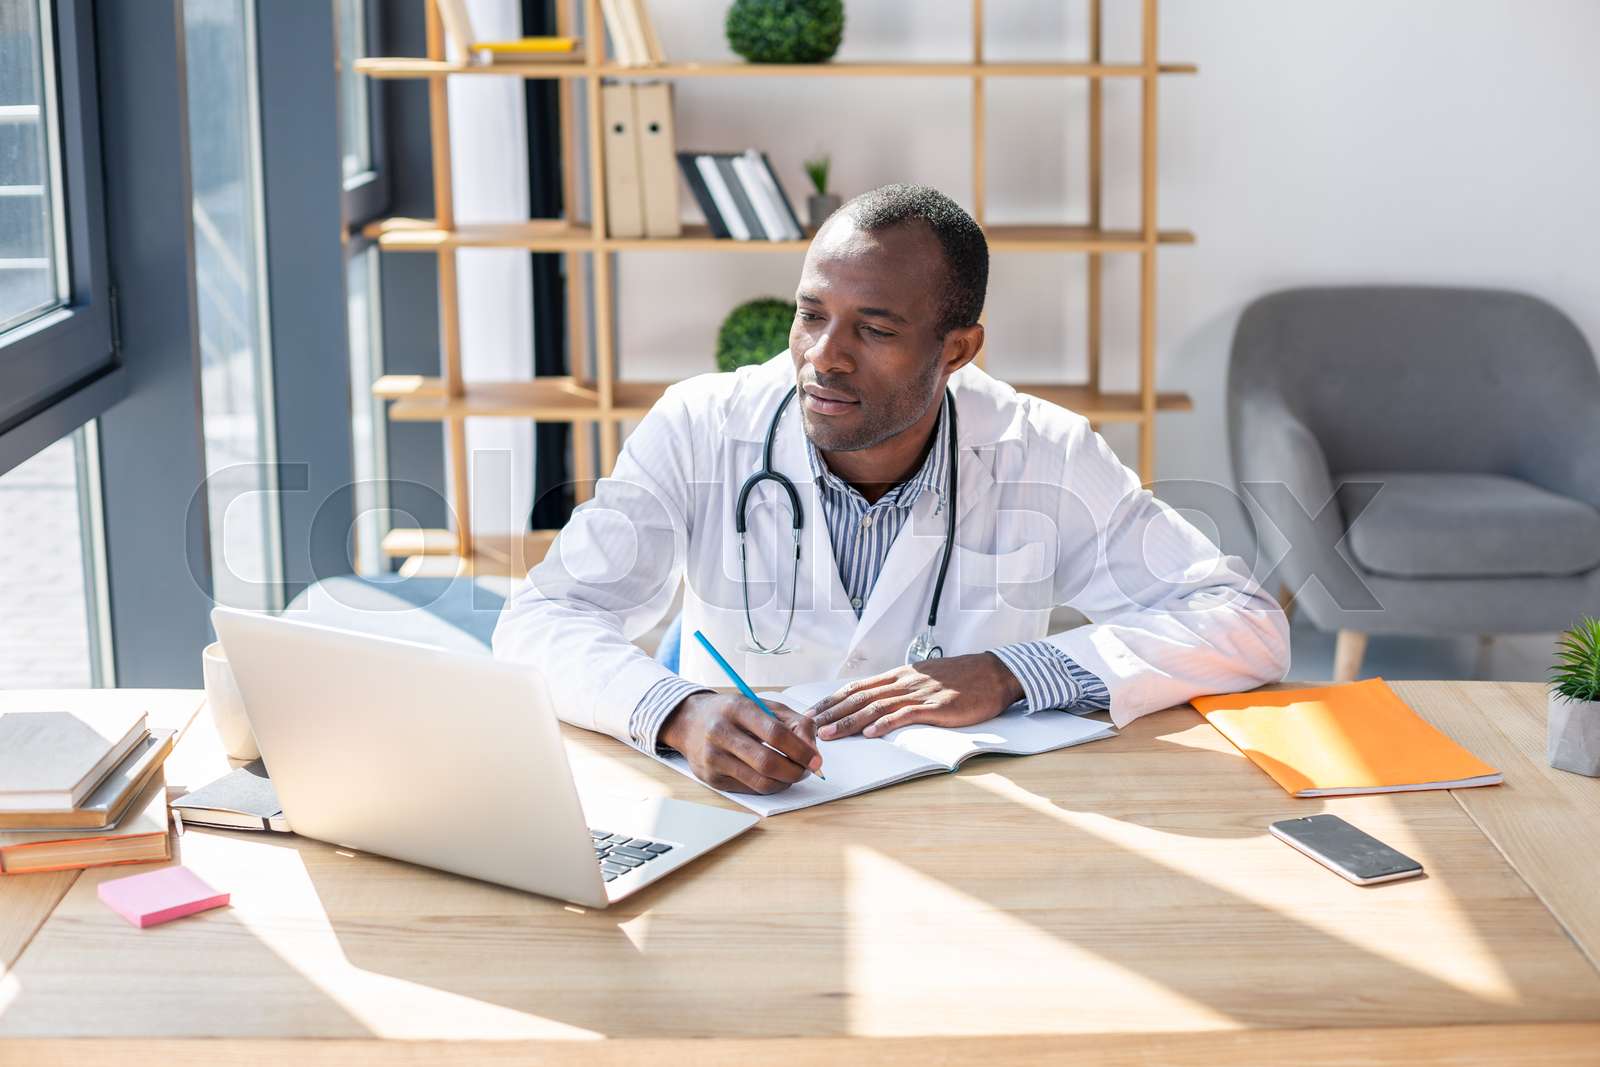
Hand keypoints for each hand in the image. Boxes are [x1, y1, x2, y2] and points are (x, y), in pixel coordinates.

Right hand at [659, 692, 822, 794]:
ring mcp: (713, 758)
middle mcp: (720, 732)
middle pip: (768, 762)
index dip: (801, 750)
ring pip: (760, 781)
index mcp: (737, 708)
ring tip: (792, 774)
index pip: (775, 733)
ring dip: (785, 782)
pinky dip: (768, 786)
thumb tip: (812, 750)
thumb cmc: (732, 713)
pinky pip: (749, 789)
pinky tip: (772, 776)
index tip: (816, 760)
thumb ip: (793, 722)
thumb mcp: (762, 706)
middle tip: (807, 771)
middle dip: (796, 771)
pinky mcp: (710, 778)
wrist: (689, 721)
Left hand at [809, 653, 1025, 739]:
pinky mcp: (937, 706)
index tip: (811, 713)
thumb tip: (878, 702)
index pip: (857, 687)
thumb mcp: (925, 679)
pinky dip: (886, 724)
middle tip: (807, 726)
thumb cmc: (961, 679)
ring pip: (877, 706)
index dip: (831, 701)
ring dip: (850, 721)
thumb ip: (902, 689)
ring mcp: (920, 693)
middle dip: (831, 713)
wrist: (994, 673)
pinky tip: (871, 733)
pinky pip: (906, 715)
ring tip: (829, 735)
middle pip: (860, 697)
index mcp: (899, 675)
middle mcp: (904, 681)